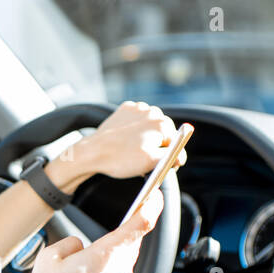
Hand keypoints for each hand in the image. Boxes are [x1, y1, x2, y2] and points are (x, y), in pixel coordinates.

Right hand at [17, 186, 164, 272]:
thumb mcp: (48, 259)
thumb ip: (69, 244)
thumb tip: (79, 247)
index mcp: (107, 254)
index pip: (141, 223)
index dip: (151, 206)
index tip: (155, 198)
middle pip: (128, 246)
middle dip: (113, 243)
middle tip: (88, 252)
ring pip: (121, 268)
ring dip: (105, 267)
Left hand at [57, 101, 185, 184]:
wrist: (92, 152)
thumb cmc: (121, 158)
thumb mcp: (151, 163)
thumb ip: (172, 158)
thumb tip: (181, 155)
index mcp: (162, 124)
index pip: (175, 142)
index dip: (169, 156)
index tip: (158, 164)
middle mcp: (152, 112)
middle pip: (163, 132)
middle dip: (157, 146)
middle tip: (145, 159)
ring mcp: (137, 108)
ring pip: (149, 126)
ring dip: (146, 138)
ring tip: (133, 150)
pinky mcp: (125, 110)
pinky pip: (136, 121)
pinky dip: (134, 130)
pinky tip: (125, 141)